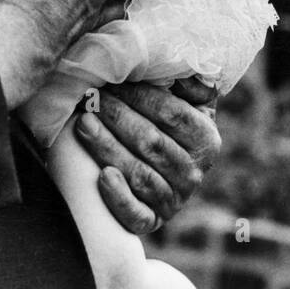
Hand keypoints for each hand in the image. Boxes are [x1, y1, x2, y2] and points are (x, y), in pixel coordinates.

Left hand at [74, 77, 220, 233]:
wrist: (160, 172)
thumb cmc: (168, 124)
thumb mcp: (189, 102)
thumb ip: (191, 83)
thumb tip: (187, 66)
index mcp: (206, 139)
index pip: (172, 113)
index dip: (139, 95)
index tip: (111, 80)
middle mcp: (194, 173)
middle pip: (151, 141)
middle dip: (117, 116)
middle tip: (90, 98)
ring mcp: (174, 200)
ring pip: (139, 173)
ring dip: (108, 147)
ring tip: (83, 124)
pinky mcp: (152, 222)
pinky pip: (136, 215)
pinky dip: (119, 197)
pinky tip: (102, 176)